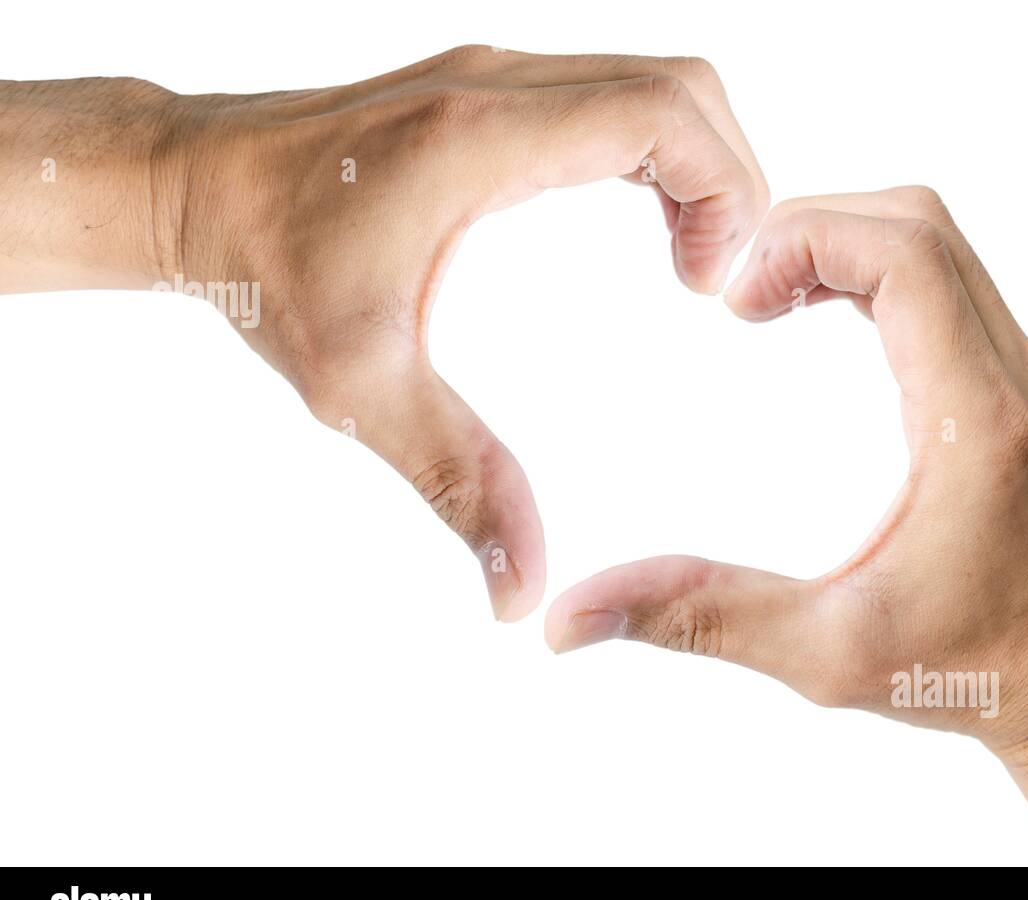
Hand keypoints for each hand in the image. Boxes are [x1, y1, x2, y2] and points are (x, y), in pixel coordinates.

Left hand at [1, 50, 767, 620]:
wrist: (190, 187)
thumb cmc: (262, 269)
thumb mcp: (357, 385)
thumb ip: (454, 481)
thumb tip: (522, 588)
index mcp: (478, 139)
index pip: (662, 114)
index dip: (727, 192)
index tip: (714, 285)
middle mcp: (498, 85)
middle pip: (680, 89)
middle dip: (733, 181)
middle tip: (723, 282)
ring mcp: (495, 77)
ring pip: (653, 85)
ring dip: (701, 165)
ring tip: (701, 262)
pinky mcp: (490, 90)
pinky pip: (612, 97)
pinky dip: (660, 154)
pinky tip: (653, 225)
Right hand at [546, 189, 1027, 864]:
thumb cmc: (972, 674)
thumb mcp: (825, 656)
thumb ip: (699, 619)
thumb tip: (571, 618)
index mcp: (975, 421)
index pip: (906, 254)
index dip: (806, 240)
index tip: (736, 304)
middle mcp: (1014, 379)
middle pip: (921, 223)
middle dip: (814, 227)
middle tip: (740, 293)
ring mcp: (1023, 378)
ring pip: (941, 245)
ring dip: (847, 243)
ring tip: (768, 297)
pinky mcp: (1017, 389)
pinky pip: (949, 284)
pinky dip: (878, 273)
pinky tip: (822, 315)